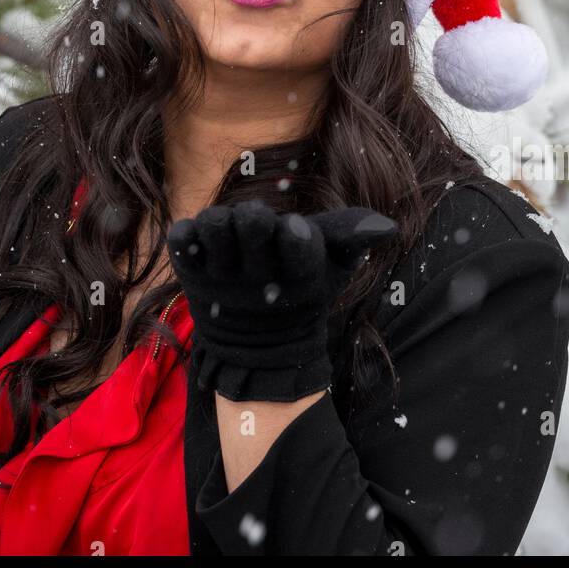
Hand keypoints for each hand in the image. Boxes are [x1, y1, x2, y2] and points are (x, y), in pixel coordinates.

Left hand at [166, 198, 397, 402]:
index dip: (295, 234)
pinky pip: (180, 245)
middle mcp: (259, 279)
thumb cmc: (302, 295)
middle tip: (257, 219)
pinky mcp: (191, 279)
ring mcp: (221, 279)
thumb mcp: (333, 270)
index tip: (294, 228)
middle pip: (252, 224)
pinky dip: (186, 235)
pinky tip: (198, 237)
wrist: (260, 352)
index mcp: (299, 277)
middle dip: (256, 215)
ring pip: (214, 226)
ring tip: (227, 226)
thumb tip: (388, 226)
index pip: (299, 246)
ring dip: (222, 219)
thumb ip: (354, 238)